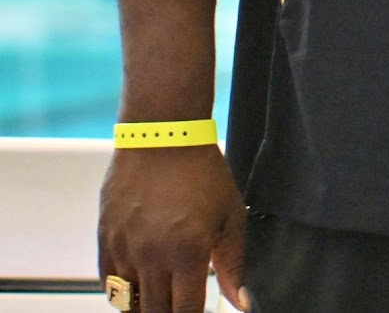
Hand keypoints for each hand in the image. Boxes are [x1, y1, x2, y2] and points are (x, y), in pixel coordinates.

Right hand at [99, 146, 249, 312]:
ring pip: (129, 302)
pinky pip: (108, 283)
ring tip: (162, 298)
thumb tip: (239, 303)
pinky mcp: (105, 240)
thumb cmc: (203, 173)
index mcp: (188, 253)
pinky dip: (123, 293)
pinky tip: (140, 287)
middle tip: (181, 306)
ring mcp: (124, 250)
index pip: (185, 312)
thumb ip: (233, 264)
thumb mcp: (231, 215)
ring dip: (146, 306)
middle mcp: (152, 257)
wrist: (163, 138)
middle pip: (155, 312)